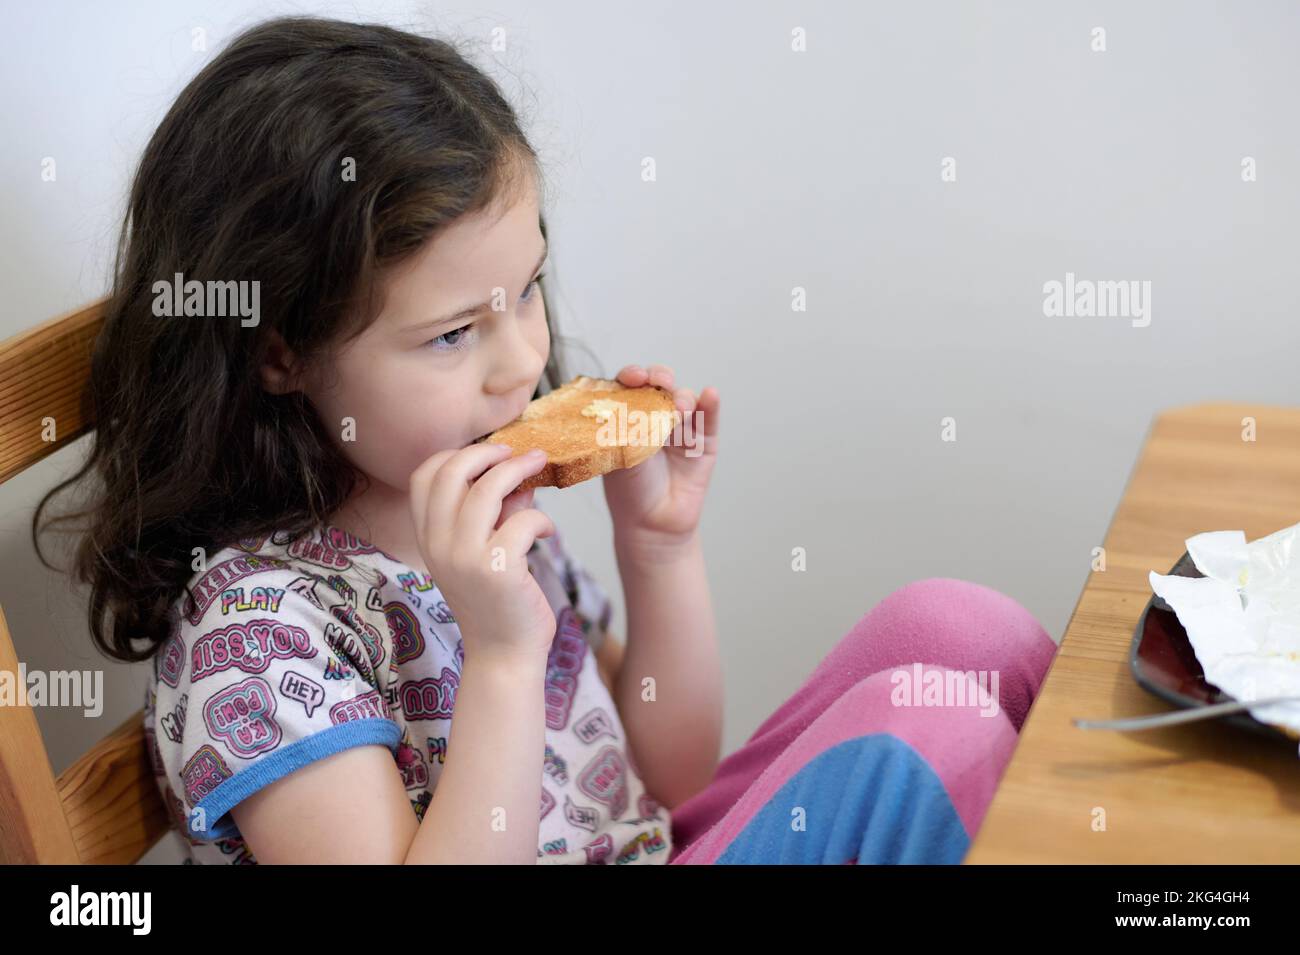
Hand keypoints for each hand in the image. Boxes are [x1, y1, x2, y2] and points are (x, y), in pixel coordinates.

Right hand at [409, 444, 556, 662]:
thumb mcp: (484, 551)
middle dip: (488, 451)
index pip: (422, 476)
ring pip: (487, 489)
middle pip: (452, 471)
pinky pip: (522, 520)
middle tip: (519, 451)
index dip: (454, 455)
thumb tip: (519, 472)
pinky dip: (541, 518)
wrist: (503, 656)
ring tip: (540, 468)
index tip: (487, 454)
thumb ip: (496, 511)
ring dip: (519, 470)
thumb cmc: (498, 602)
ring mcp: (464, 557)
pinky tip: (547, 530)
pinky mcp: (497, 569)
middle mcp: (438, 545)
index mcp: (427, 538)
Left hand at [601, 364, 718, 557]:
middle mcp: (655, 418)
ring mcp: (681, 429)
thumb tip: (638, 394)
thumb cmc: (629, 491)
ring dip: (681, 397)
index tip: (632, 377)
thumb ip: (630, 424)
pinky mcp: (704, 444)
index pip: (630, 386)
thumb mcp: (621, 453)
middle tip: (658, 382)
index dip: (632, 376)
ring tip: (679, 409)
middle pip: (660, 386)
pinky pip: (709, 419)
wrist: (652, 525)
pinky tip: (710, 394)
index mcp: (629, 417)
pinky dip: (710, 405)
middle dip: (659, 378)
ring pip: (685, 400)